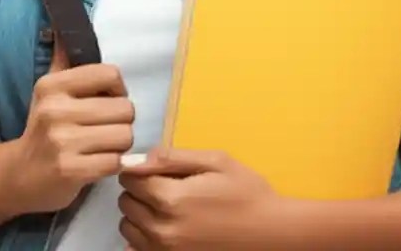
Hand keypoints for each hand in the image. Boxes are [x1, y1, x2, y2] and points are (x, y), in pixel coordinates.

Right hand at [1, 44, 134, 214]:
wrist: (19, 175)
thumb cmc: (42, 129)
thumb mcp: (47, 92)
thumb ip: (62, 60)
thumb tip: (62, 26)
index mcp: (52, 86)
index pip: (110, 74)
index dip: (118, 91)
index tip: (106, 102)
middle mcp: (55, 110)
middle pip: (124, 109)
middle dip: (121, 123)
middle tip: (104, 130)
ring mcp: (61, 141)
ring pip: (124, 136)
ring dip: (119, 146)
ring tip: (100, 147)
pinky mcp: (70, 169)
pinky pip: (115, 162)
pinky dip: (111, 165)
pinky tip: (95, 164)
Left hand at [118, 147, 289, 249]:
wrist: (275, 236)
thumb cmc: (248, 194)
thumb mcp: (216, 162)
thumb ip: (171, 157)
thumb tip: (133, 160)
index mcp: (170, 198)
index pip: (129, 178)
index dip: (141, 170)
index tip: (158, 172)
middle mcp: (161, 229)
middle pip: (125, 202)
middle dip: (140, 191)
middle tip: (165, 189)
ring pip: (127, 227)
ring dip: (139, 215)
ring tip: (167, 210)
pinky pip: (137, 250)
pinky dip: (144, 239)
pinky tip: (166, 230)